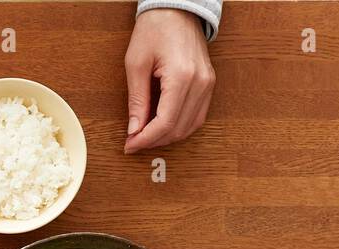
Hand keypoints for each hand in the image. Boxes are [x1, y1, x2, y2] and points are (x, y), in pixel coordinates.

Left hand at [124, 9, 215, 153]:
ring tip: (145, 136)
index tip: (130, 145)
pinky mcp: (208, 84)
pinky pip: (197, 116)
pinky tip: (162, 126)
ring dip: (167, 136)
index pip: (165, 123)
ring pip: (190, 127)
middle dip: (154, 141)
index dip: (146, 139)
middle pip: (179, 129)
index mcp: (182, 76)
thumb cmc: (155, 29)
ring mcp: (208, 84)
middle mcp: (200, 83)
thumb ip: (136, 101)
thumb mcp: (136, 64)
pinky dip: (180, 126)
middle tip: (133, 143)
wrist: (176, 9)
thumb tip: (134, 130)